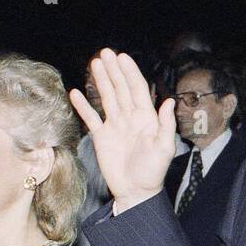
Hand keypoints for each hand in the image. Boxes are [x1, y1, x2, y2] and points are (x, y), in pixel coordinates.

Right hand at [69, 48, 176, 212]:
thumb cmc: (153, 173)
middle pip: (121, 89)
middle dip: (114, 71)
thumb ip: (166, 125)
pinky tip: (75, 92)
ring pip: (107, 98)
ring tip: (94, 64)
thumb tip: (169, 101)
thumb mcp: (164, 148)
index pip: (137, 89)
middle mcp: (130, 118)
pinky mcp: (102, 137)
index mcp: (146, 118)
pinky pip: (91, 118)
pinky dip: (83, 106)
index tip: (122, 57)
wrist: (136, 192)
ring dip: (101, 81)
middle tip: (105, 53)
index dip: (130, 73)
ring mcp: (115, 126)